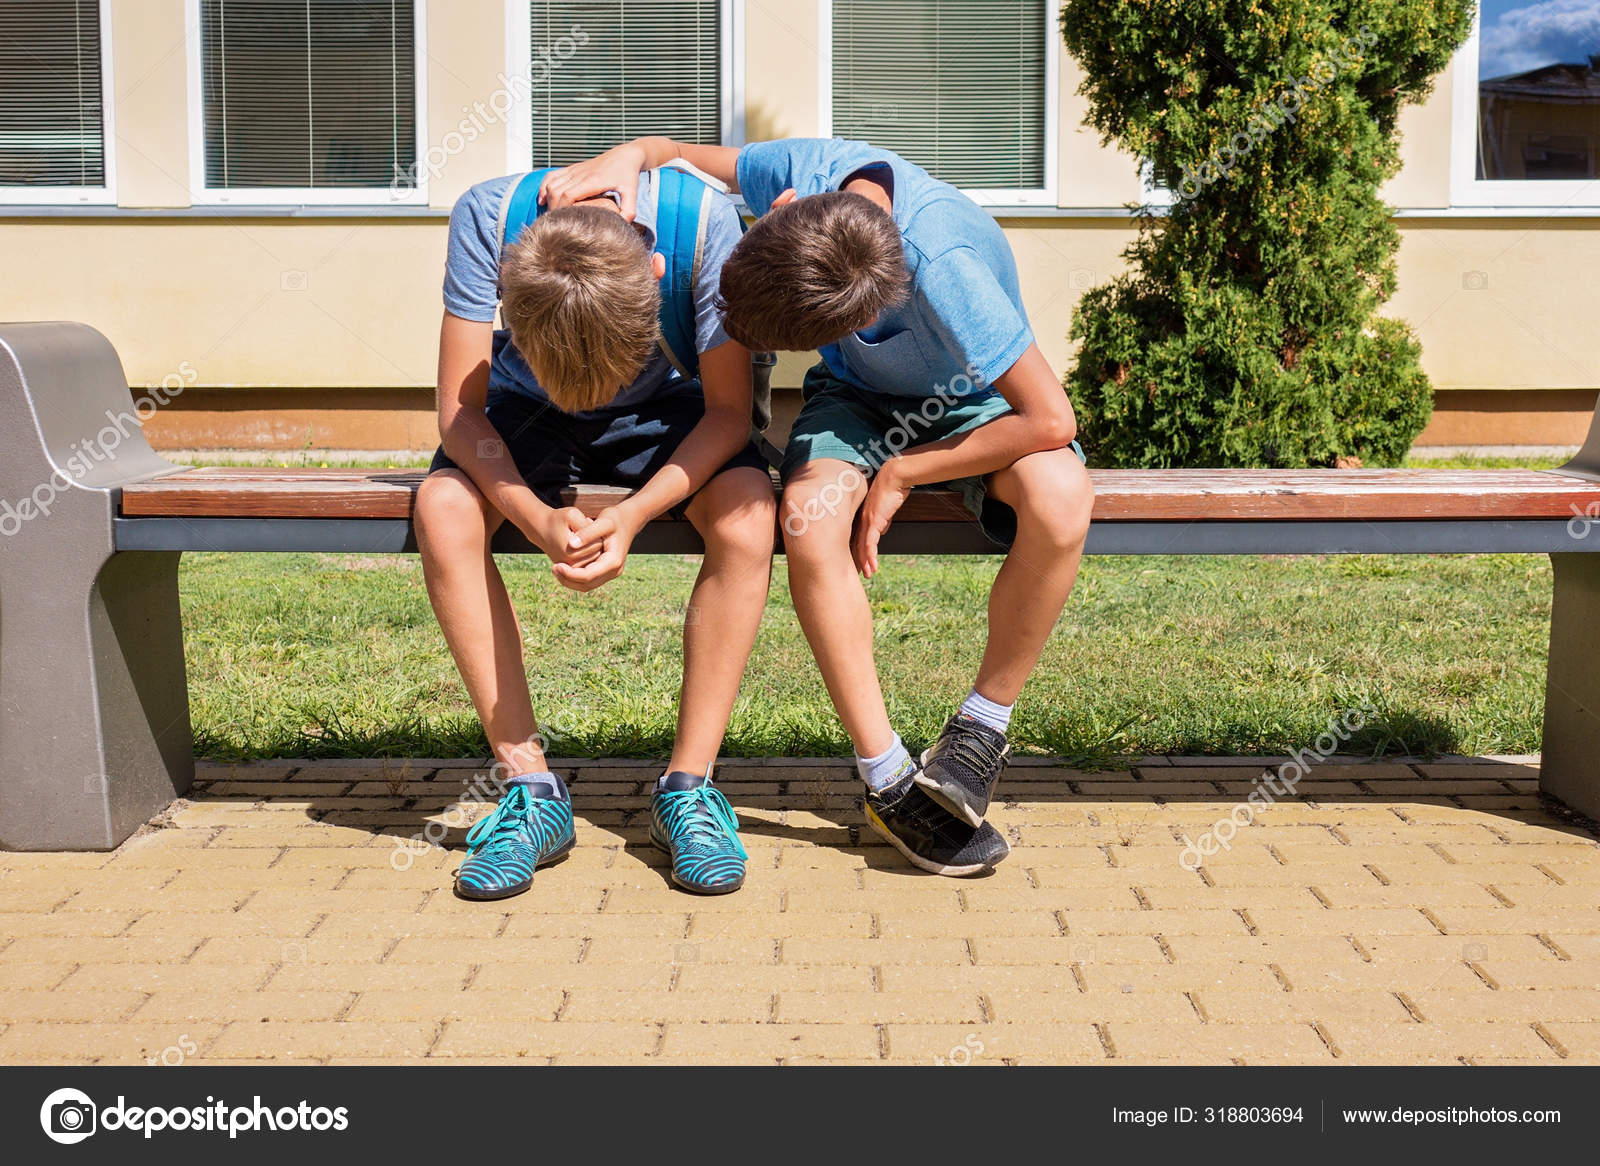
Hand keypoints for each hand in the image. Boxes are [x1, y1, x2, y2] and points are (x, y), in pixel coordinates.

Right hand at [525, 505, 604, 568]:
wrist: (541, 529)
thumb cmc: (558, 520)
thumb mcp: (571, 515)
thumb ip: (586, 525)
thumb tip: (599, 538)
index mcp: (571, 552)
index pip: (598, 544)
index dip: (596, 531)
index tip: (586, 522)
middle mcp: (571, 564)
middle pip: (598, 553)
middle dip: (594, 540)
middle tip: (583, 529)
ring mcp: (571, 569)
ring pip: (595, 558)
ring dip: (592, 546)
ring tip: (582, 536)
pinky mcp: (571, 568)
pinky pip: (589, 560)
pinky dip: (588, 551)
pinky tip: (581, 543)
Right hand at [539, 142, 648, 219]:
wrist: (625, 154)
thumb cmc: (628, 175)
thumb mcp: (632, 192)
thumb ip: (629, 209)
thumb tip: (622, 224)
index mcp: (592, 181)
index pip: (568, 196)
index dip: (562, 210)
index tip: (562, 223)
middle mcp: (580, 174)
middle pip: (556, 192)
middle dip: (552, 209)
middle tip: (555, 224)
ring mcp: (574, 170)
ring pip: (551, 184)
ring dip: (547, 200)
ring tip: (550, 215)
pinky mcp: (572, 168)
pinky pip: (552, 176)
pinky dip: (544, 187)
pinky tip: (543, 198)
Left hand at [551, 506, 640, 591]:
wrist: (628, 520)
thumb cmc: (615, 519)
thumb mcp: (603, 521)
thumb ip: (588, 532)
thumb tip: (571, 544)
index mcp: (613, 561)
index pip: (588, 575)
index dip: (570, 574)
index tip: (555, 565)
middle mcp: (614, 571)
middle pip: (587, 585)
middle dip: (568, 579)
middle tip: (553, 568)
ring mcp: (611, 573)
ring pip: (587, 586)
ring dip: (570, 581)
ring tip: (556, 569)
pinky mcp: (606, 571)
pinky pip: (589, 581)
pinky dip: (575, 577)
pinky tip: (564, 567)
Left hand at [851, 462, 910, 577]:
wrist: (894, 476)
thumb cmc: (891, 489)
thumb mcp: (886, 509)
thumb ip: (882, 520)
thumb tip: (881, 531)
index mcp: (863, 517)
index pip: (856, 538)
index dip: (855, 552)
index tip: (854, 563)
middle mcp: (862, 520)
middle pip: (855, 545)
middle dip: (855, 561)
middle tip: (854, 575)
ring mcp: (867, 521)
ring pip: (861, 547)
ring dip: (864, 562)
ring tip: (865, 575)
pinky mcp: (874, 521)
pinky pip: (870, 543)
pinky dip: (870, 556)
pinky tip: (872, 567)